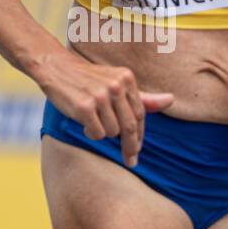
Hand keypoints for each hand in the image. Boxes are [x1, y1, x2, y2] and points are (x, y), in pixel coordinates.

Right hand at [39, 52, 173, 166]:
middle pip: (130, 126)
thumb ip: (143, 97)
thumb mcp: (117, 83)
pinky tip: (84, 122)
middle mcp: (117, 86)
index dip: (140, 135)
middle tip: (130, 161)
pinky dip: (90, 133)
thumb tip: (171, 100)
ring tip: (92, 120)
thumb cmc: (88, 78)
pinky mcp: (84, 107)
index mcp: (127, 79)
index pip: (140, 114)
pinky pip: (96, 134)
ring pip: (112, 132)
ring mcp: (101, 96)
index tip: (138, 150)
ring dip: (103, 132)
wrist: (56, 67)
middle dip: (130, 147)